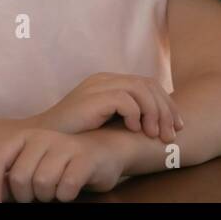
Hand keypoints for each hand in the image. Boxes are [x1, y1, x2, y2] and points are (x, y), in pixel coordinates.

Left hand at [0, 129, 124, 202]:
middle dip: (26, 195)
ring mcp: (66, 145)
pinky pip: (65, 187)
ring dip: (47, 196)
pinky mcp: (86, 158)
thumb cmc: (62, 165)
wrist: (104, 154)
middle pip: (19, 177)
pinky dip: (65, 195)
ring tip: (56, 189)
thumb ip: (5, 180)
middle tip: (39, 193)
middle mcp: (43, 136)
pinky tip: (70, 189)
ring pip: (42, 183)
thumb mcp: (31, 170)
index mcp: (25, 137)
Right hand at [33, 73, 182, 140]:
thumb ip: (128, 118)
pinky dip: (136, 115)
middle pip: (149, 85)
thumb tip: (159, 126)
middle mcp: (107, 79)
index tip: (177, 127)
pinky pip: (125, 99)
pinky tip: (137, 131)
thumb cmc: (74, 136)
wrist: (43, 140)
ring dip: (154, 113)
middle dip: (166, 110)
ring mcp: (99, 86)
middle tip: (172, 134)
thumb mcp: (106, 124)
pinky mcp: (93, 97)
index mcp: (111, 83)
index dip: (167, 105)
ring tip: (155, 135)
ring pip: (141, 90)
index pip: (149, 85)